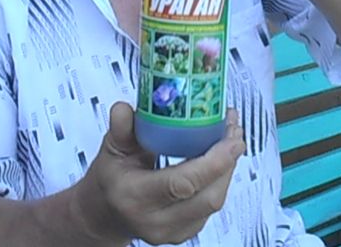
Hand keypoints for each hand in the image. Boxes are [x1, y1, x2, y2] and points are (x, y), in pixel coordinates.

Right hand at [73, 102, 244, 244]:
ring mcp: (172, 231)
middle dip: (227, 162)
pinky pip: (211, 206)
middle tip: (233, 131)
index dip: (213, 161)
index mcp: (134, 196)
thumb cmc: (110, 180)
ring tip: (229, 139)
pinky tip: (220, 159)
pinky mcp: (186, 233)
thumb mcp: (110, 149)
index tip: (230, 137)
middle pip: (207, 197)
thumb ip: (121, 128)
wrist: (106, 212)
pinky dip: (220, 180)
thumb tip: (125, 108)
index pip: (181, 184)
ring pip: (214, 202)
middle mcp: (154, 220)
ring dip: (227, 169)